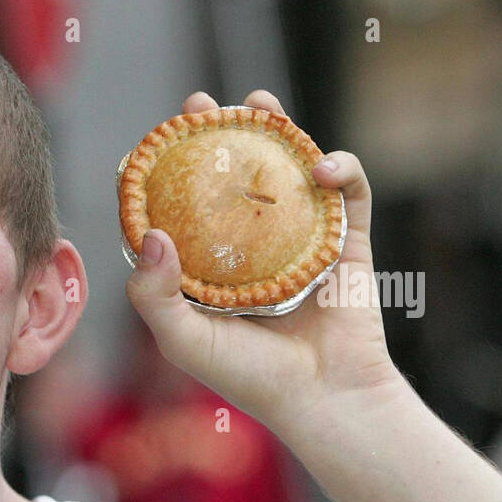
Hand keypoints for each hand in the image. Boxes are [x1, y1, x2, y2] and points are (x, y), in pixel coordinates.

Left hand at [124, 90, 404, 436]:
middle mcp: (254, 247)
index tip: (154, 142)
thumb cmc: (248, 376)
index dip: (170, 171)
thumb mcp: (183, 339)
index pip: (187, 206)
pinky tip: (321, 166)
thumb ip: (154, 294)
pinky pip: (349, 193)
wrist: (323, 398)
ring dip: (277, 130)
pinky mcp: (346, 241)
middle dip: (219, 133)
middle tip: (199, 105)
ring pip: (290, 170)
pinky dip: (341, 170)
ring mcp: (302, 239)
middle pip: (235, 175)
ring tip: (257, 103)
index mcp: (212, 267)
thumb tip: (151, 234)